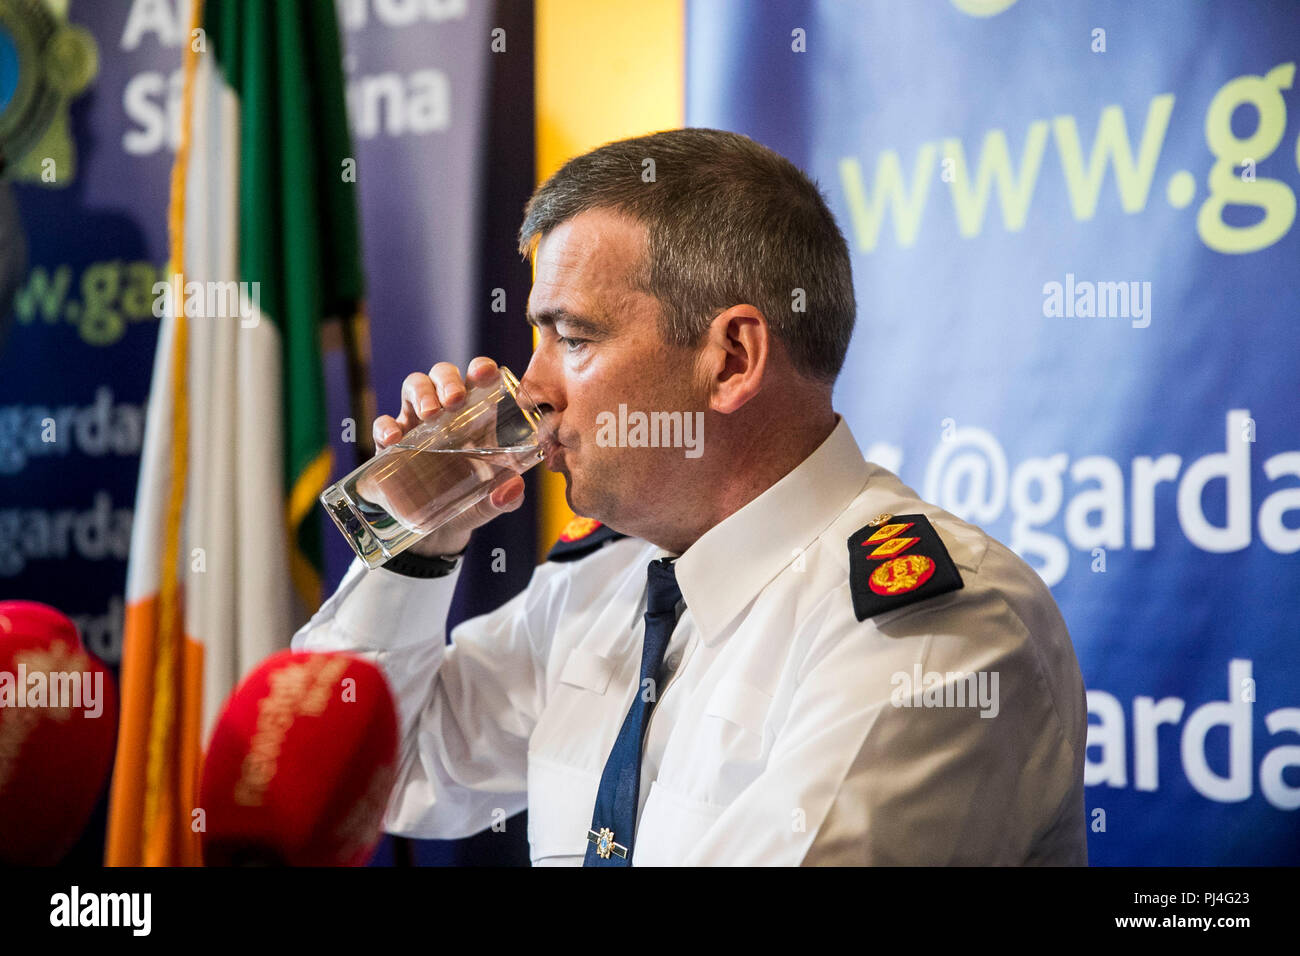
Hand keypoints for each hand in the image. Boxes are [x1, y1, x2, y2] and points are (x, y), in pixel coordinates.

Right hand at [369, 357, 525, 556]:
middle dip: (448, 380)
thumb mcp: (491, 504)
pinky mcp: (389, 446)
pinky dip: (385, 427)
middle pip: (442, 376)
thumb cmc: (469, 503)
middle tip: (455, 400)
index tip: (485, 372)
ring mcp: (415, 426)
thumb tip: (513, 488)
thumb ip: (507, 498)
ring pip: (413, 387)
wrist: (435, 532)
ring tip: (429, 413)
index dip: (481, 369)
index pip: (478, 381)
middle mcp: (445, 414)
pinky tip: (393, 440)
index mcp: (476, 418)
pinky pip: (382, 425)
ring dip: (421, 393)